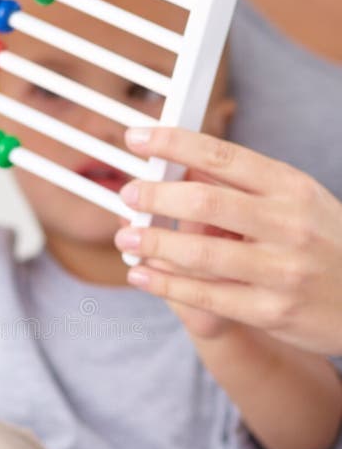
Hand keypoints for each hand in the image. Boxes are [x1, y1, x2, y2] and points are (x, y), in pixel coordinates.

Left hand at [115, 127, 341, 355]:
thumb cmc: (326, 244)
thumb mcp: (299, 201)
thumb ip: (245, 184)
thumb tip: (185, 161)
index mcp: (292, 187)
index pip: (223, 155)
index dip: (173, 143)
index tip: (137, 137)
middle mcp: (289, 224)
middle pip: (206, 202)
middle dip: (157, 195)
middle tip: (128, 193)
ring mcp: (281, 270)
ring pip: (201, 253)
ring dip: (154, 242)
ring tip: (126, 236)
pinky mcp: (271, 310)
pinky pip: (206, 295)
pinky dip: (166, 283)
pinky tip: (141, 274)